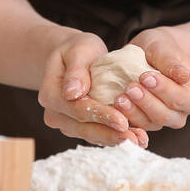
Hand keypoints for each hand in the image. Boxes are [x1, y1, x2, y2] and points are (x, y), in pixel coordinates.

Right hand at [37, 31, 149, 147]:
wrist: (74, 57)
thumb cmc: (78, 49)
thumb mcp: (78, 50)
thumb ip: (76, 70)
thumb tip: (72, 93)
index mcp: (50, 94)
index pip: (78, 109)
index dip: (101, 116)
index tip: (122, 121)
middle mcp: (55, 114)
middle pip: (84, 128)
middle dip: (111, 134)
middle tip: (135, 139)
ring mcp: (66, 123)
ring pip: (91, 135)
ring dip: (115, 139)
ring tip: (139, 140)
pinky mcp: (78, 127)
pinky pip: (97, 135)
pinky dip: (115, 137)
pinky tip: (135, 138)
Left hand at [111, 27, 189, 131]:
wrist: (149, 53)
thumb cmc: (161, 48)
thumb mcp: (165, 48)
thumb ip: (172, 62)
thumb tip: (184, 75)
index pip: (181, 99)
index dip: (164, 90)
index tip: (146, 76)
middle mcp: (179, 114)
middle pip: (165, 116)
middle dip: (147, 102)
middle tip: (131, 87)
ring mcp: (160, 120)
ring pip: (149, 123)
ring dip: (133, 112)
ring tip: (119, 98)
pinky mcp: (142, 122)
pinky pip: (134, 126)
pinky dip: (124, 118)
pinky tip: (113, 107)